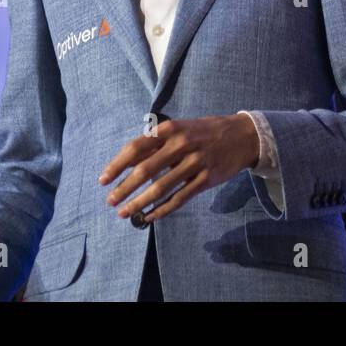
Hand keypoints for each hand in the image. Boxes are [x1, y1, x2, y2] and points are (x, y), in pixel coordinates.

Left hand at [98, 113, 259, 223]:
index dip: (117, 165)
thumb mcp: (179, 129)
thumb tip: (125, 164)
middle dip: (124, 188)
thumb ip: (154, 144)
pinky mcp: (206, 179)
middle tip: (110, 201)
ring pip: (160, 188)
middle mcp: (181, 145)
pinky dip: (161, 210)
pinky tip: (148, 217)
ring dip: (139, 202)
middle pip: (145, 170)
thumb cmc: (203, 132)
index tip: (103, 180)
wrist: (242, 136)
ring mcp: (195, 163)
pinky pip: (179, 199)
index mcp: (170, 129)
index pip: (136, 148)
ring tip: (124, 213)